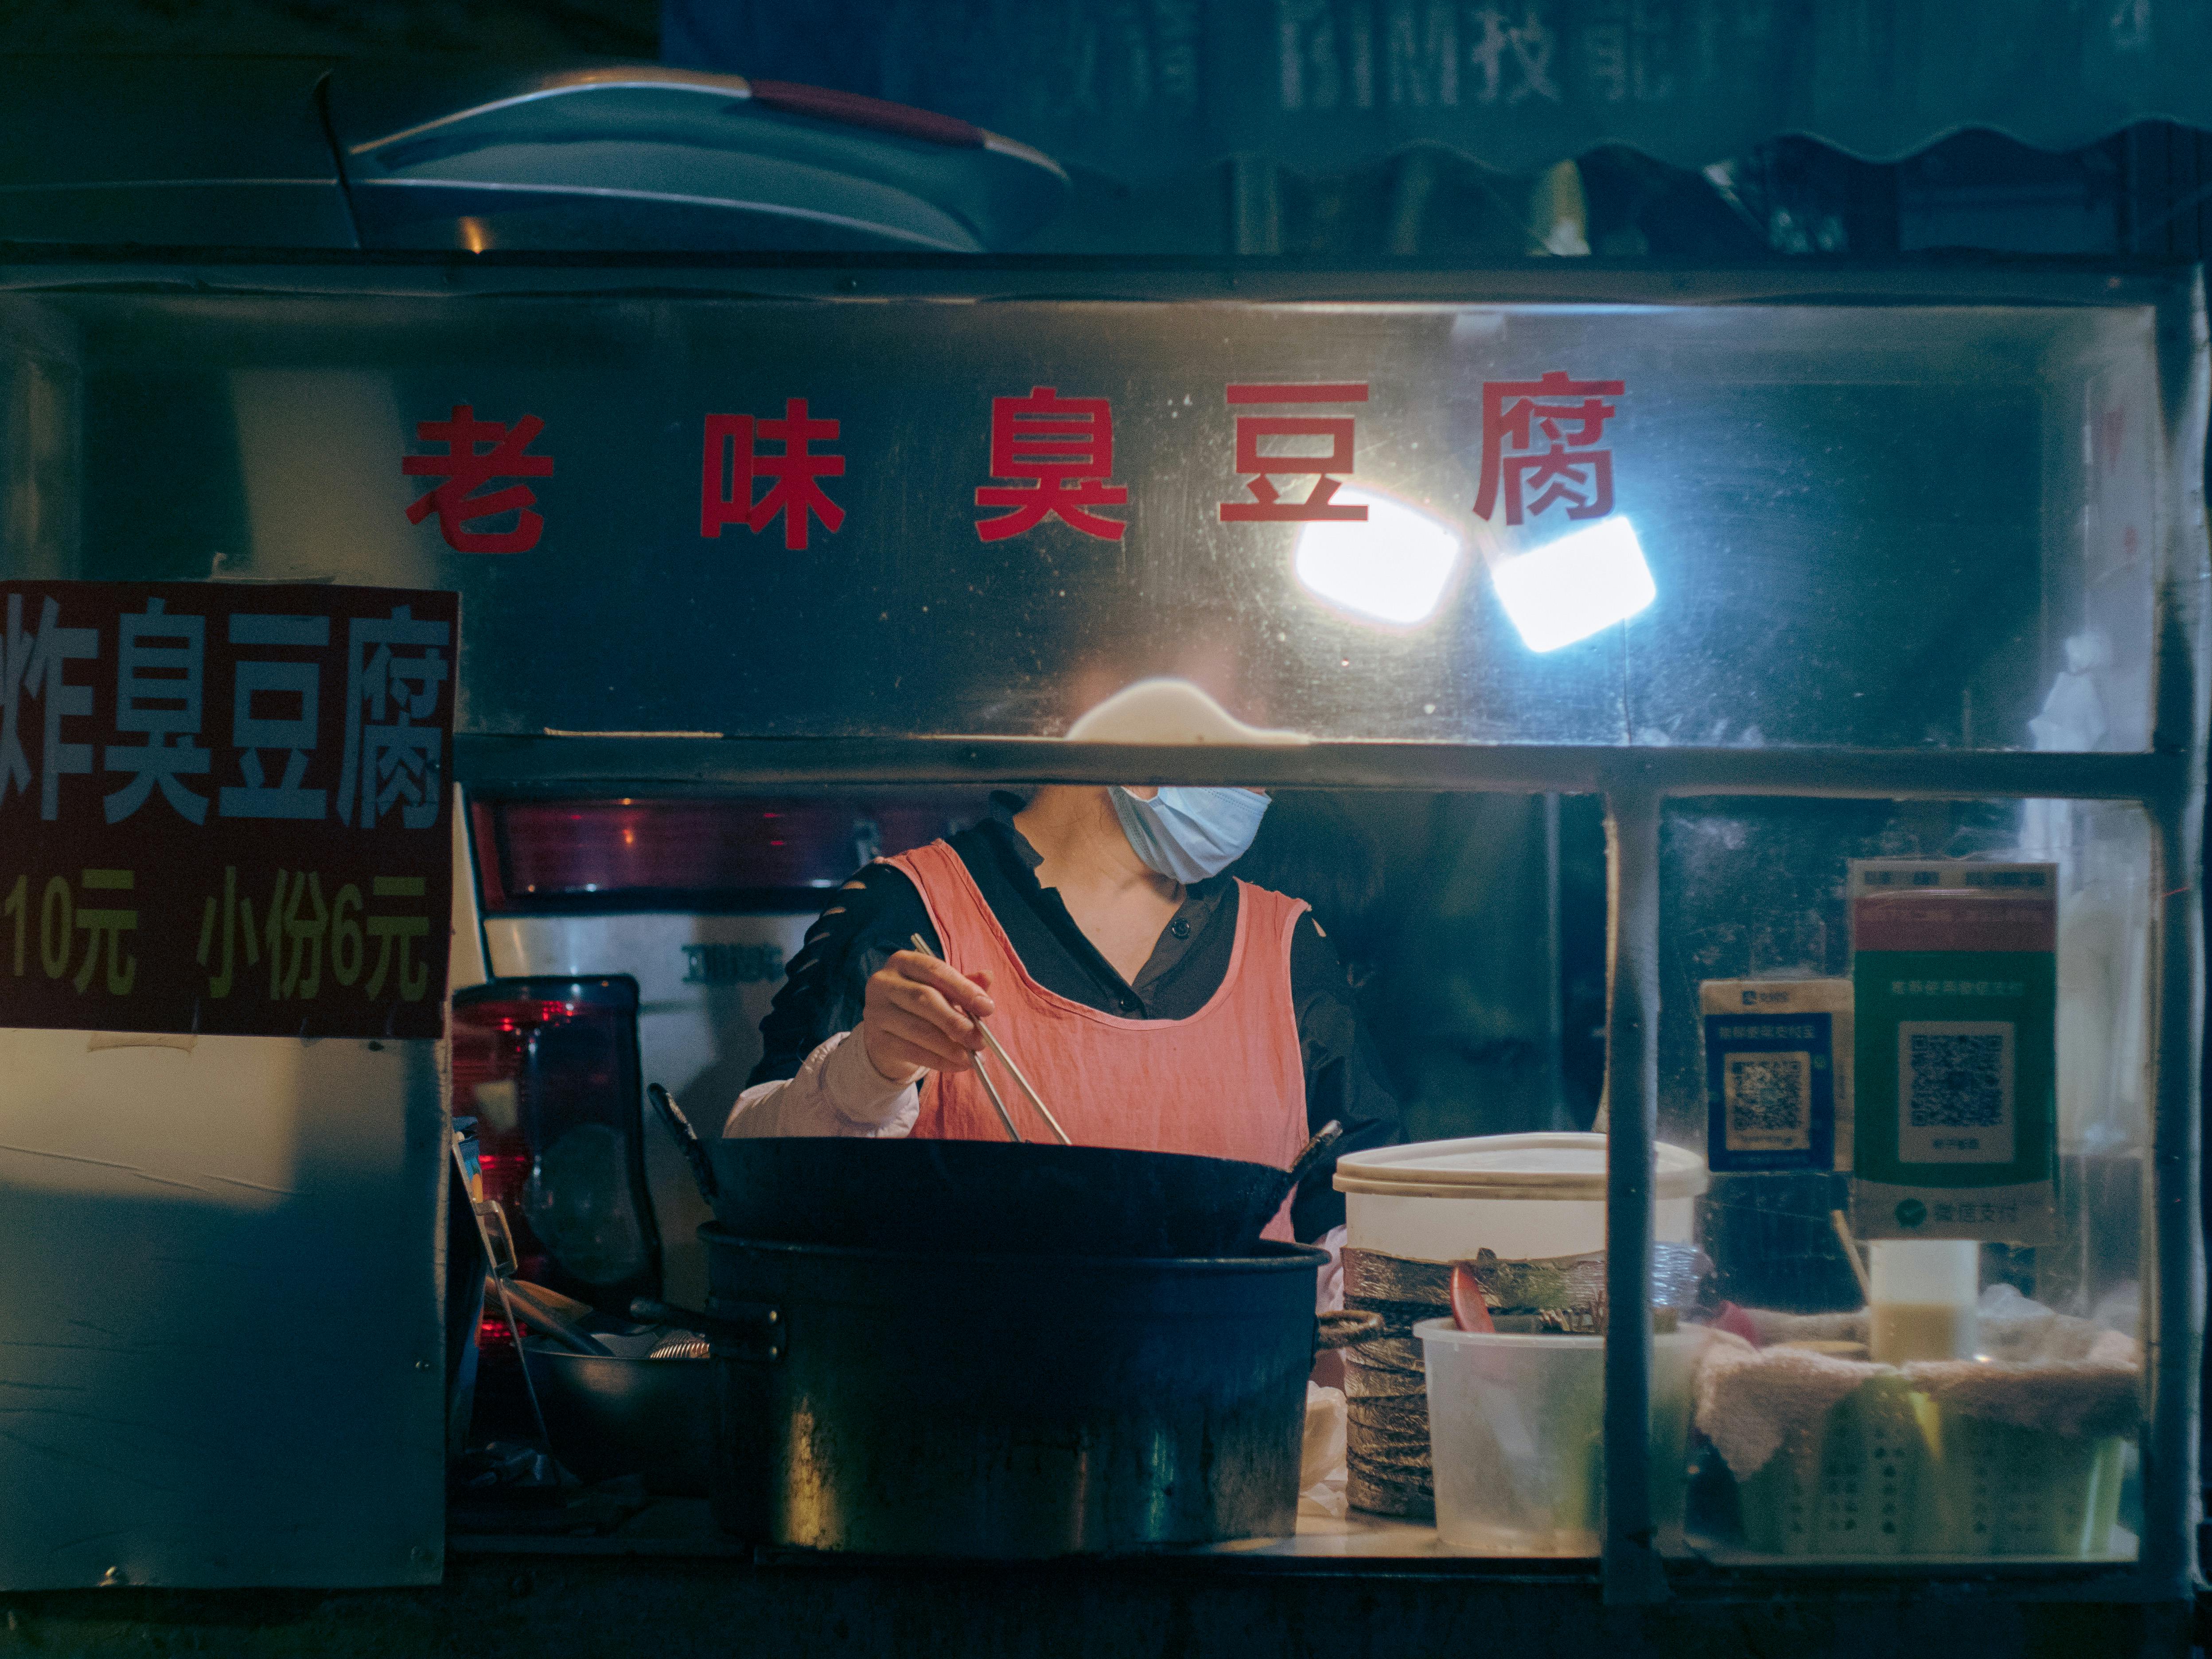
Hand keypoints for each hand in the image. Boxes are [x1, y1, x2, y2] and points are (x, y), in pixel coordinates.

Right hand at [859, 951, 996, 1081]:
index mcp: (903, 961)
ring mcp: (876, 1011)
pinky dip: (939, 1060)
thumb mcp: (941, 990)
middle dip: (957, 1021)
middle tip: (980, 1040)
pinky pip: (911, 1051)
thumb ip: (963, 984)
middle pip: (924, 999)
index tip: (988, 1008)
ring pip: (918, 1028)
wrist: (888, 1035)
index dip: (964, 989)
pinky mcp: (876, 1039)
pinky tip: (957, 1065)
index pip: (936, 971)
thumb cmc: (920, 1007)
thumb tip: (988, 976)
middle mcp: (884, 982)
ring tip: (972, 1057)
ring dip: (950, 1046)